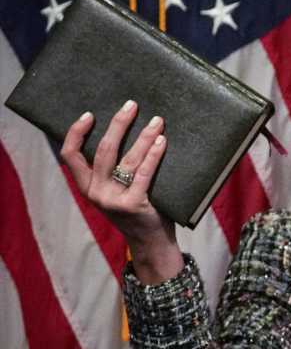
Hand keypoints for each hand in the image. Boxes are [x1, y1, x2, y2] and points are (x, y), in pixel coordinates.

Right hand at [58, 101, 181, 280]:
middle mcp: (96, 193)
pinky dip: (154, 155)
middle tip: (131, 105)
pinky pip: (144, 173)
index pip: (70, 155)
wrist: (151, 243)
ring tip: (156, 120)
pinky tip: (162, 141)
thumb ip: (111, 172)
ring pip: (127, 159)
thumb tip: (124, 133)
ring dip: (143, 136)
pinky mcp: (134, 205)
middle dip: (118, 124)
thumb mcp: (115, 191)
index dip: (76, 133)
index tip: (88, 114)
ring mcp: (114, 199)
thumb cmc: (137, 210)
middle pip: (103, 150)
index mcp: (86, 187)